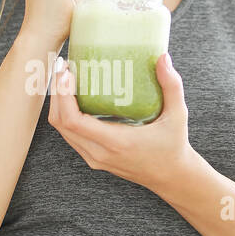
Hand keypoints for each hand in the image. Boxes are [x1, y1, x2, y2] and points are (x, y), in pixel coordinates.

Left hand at [48, 50, 193, 189]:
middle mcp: (99, 152)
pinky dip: (65, 114)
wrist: (171, 177)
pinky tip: (73, 96)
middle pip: (60, 123)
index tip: (67, 72)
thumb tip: (163, 57)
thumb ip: (172, 86)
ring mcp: (93, 157)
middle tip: (63, 67)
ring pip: (62, 130)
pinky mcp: (93, 158)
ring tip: (65, 77)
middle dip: (56, 93)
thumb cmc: (174, 146)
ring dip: (58, 103)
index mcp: (116, 142)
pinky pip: (70, 135)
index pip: (73, 120)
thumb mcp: (178, 116)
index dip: (63, 95)